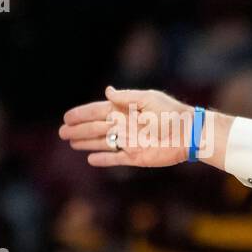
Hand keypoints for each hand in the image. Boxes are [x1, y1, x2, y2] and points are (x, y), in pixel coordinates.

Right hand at [58, 86, 227, 167]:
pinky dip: (103, 159)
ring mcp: (129, 142)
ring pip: (103, 143)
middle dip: (79, 130)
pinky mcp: (137, 156)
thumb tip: (107, 92)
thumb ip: (127, 97)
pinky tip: (91, 158)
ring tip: (72, 142)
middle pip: (96, 128)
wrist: (189, 134)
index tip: (67, 117)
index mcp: (126, 110)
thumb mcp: (149, 99)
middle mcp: (125, 126)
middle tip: (62, 132)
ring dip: (87, 143)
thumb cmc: (172, 113)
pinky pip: (116, 158)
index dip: (82, 114)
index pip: (98, 111)